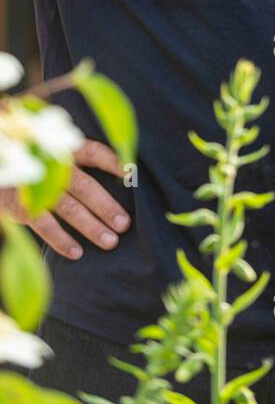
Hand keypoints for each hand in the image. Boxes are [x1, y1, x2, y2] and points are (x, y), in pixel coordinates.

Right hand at [0, 139, 130, 258]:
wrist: (1, 171)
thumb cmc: (38, 166)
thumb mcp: (57, 155)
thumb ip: (82, 163)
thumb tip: (125, 175)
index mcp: (64, 150)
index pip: (93, 152)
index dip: (113, 161)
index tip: (132, 173)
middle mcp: (52, 167)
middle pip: (84, 186)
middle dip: (106, 206)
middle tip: (124, 224)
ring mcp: (36, 187)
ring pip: (68, 208)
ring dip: (90, 226)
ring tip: (110, 242)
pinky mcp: (21, 206)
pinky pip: (44, 225)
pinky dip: (60, 239)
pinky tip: (77, 252)